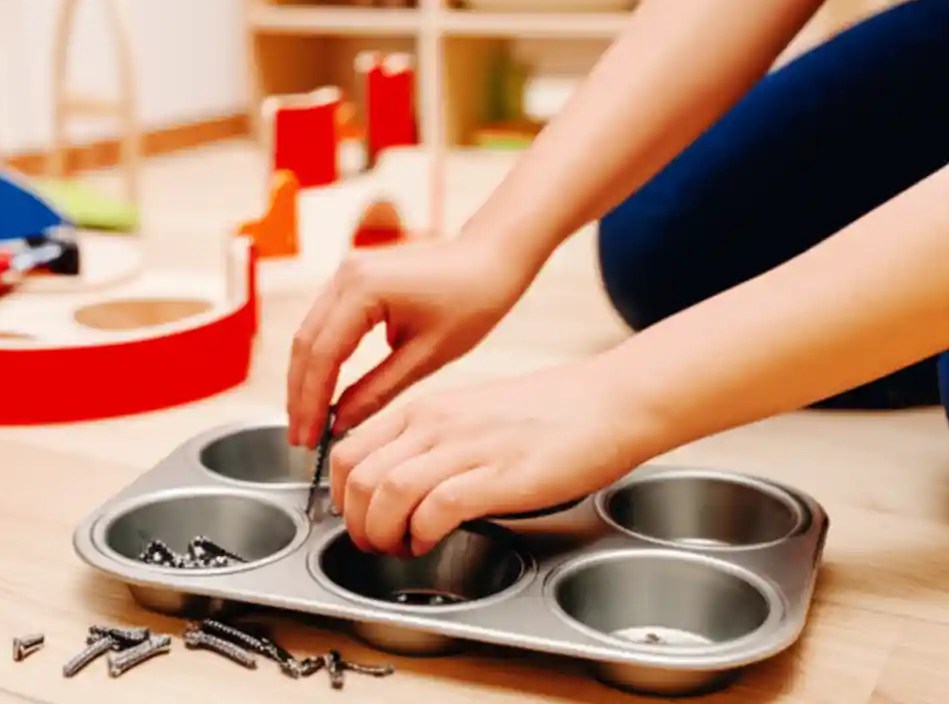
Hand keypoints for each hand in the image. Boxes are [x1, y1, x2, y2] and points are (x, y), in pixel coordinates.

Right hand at [286, 236, 535, 447]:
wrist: (491, 257)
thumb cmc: (471, 301)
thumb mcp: (426, 356)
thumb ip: (377, 390)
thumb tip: (340, 423)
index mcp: (363, 289)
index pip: (322, 356)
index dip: (311, 403)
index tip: (309, 440)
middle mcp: (345, 275)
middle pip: (305, 344)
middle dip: (299, 395)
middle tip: (299, 439)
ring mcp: (345, 273)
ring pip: (309, 334)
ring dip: (304, 379)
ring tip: (305, 422)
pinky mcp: (352, 279)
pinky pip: (324, 324)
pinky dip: (319, 359)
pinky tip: (321, 390)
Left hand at [327, 359, 658, 556]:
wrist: (608, 401)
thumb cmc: (548, 413)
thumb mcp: (470, 413)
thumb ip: (431, 441)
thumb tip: (396, 481)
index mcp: (425, 409)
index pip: (347, 450)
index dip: (339, 495)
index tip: (356, 517)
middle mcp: (436, 424)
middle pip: (357, 476)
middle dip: (354, 522)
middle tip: (374, 543)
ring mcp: (466, 448)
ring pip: (387, 492)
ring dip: (382, 533)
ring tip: (401, 548)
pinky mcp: (500, 476)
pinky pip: (436, 508)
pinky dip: (422, 534)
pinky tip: (432, 542)